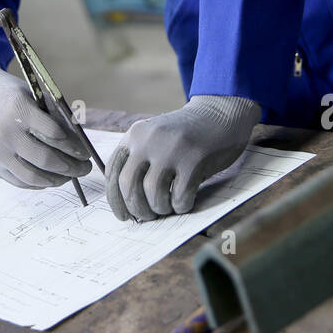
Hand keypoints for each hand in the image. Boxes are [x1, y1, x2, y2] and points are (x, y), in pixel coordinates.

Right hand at [0, 52, 91, 189]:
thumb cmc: (8, 94)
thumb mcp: (31, 94)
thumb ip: (52, 117)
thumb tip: (78, 143)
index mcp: (18, 108)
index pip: (54, 134)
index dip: (74, 146)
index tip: (86, 152)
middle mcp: (4, 132)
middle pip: (46, 159)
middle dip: (71, 167)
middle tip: (85, 168)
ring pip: (33, 176)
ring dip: (57, 180)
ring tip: (70, 176)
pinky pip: (19, 181)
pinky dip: (38, 183)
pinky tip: (51, 178)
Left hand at [105, 96, 259, 220]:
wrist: (219, 114)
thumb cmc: (185, 136)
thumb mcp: (154, 139)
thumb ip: (138, 162)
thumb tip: (127, 204)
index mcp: (135, 135)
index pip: (112, 172)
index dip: (115, 199)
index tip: (124, 215)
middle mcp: (149, 139)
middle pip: (128, 184)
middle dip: (136, 209)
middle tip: (147, 217)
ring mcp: (171, 148)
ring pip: (153, 193)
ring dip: (160, 209)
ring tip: (168, 207)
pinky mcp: (194, 158)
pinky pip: (180, 196)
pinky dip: (181, 206)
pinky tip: (185, 202)